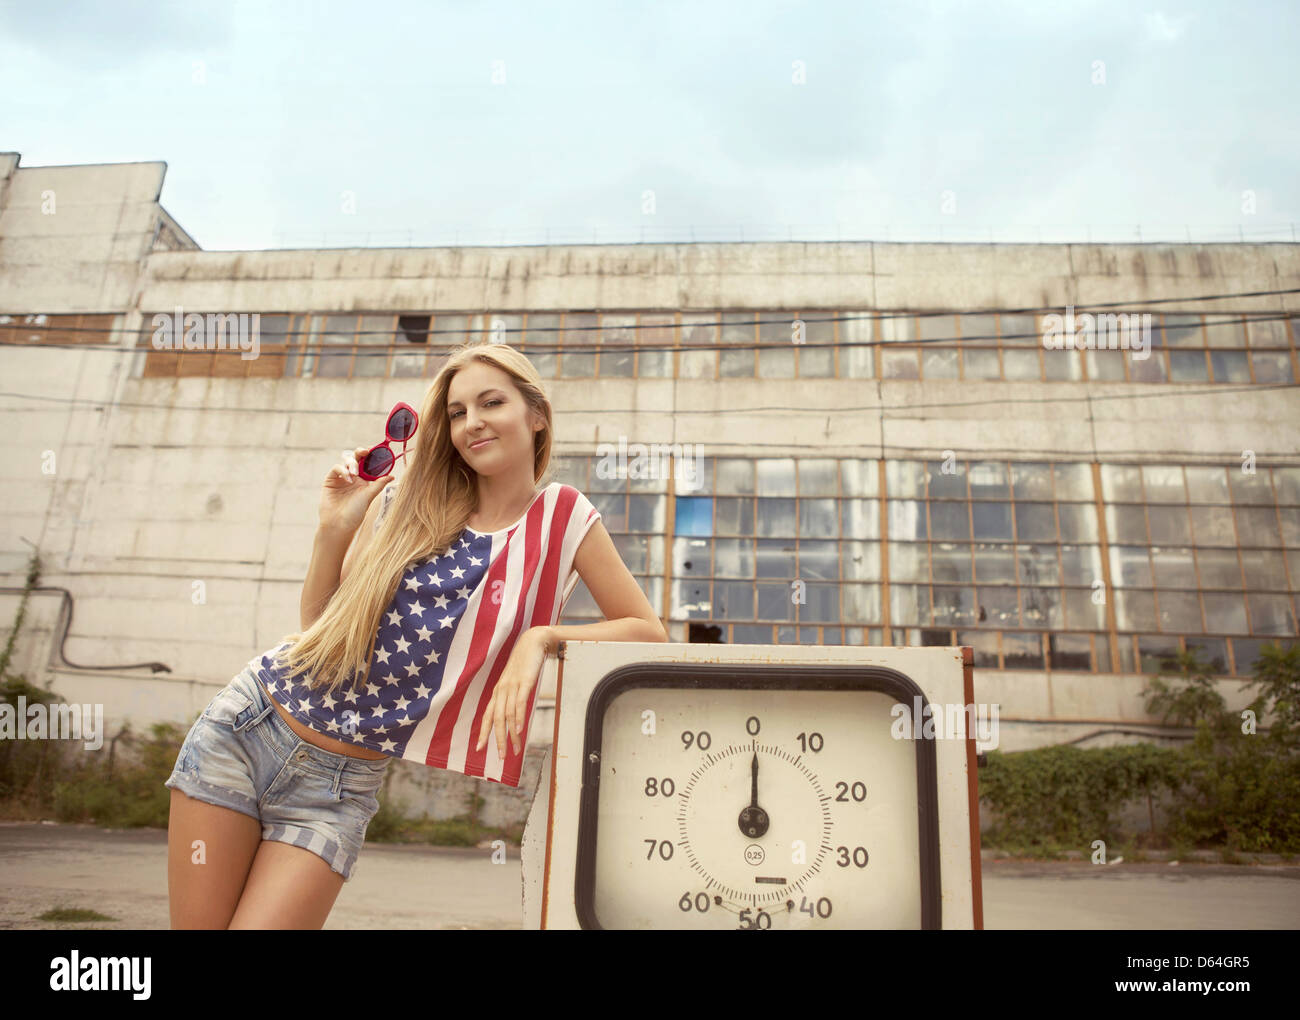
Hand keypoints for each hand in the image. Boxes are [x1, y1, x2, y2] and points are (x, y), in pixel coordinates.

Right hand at [319, 446, 394, 533]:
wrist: (339, 524)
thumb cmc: (355, 513)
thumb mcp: (369, 496)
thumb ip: (378, 484)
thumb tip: (392, 476)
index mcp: (365, 480)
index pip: (369, 464)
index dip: (373, 456)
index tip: (378, 450)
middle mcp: (354, 477)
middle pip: (358, 458)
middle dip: (362, 452)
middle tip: (366, 451)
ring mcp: (342, 477)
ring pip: (347, 461)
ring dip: (352, 463)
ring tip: (355, 473)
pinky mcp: (331, 479)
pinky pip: (336, 468)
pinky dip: (343, 470)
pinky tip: (347, 478)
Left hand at [476, 628, 549, 759]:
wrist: (533, 642)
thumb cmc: (525, 662)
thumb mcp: (517, 682)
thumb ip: (514, 697)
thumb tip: (515, 714)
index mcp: (498, 691)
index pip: (488, 716)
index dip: (483, 733)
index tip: (479, 749)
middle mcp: (501, 690)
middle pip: (496, 720)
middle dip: (497, 740)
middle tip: (500, 757)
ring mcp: (512, 686)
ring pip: (508, 716)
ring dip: (511, 735)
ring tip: (515, 750)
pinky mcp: (524, 682)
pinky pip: (519, 704)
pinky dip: (518, 718)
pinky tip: (519, 730)